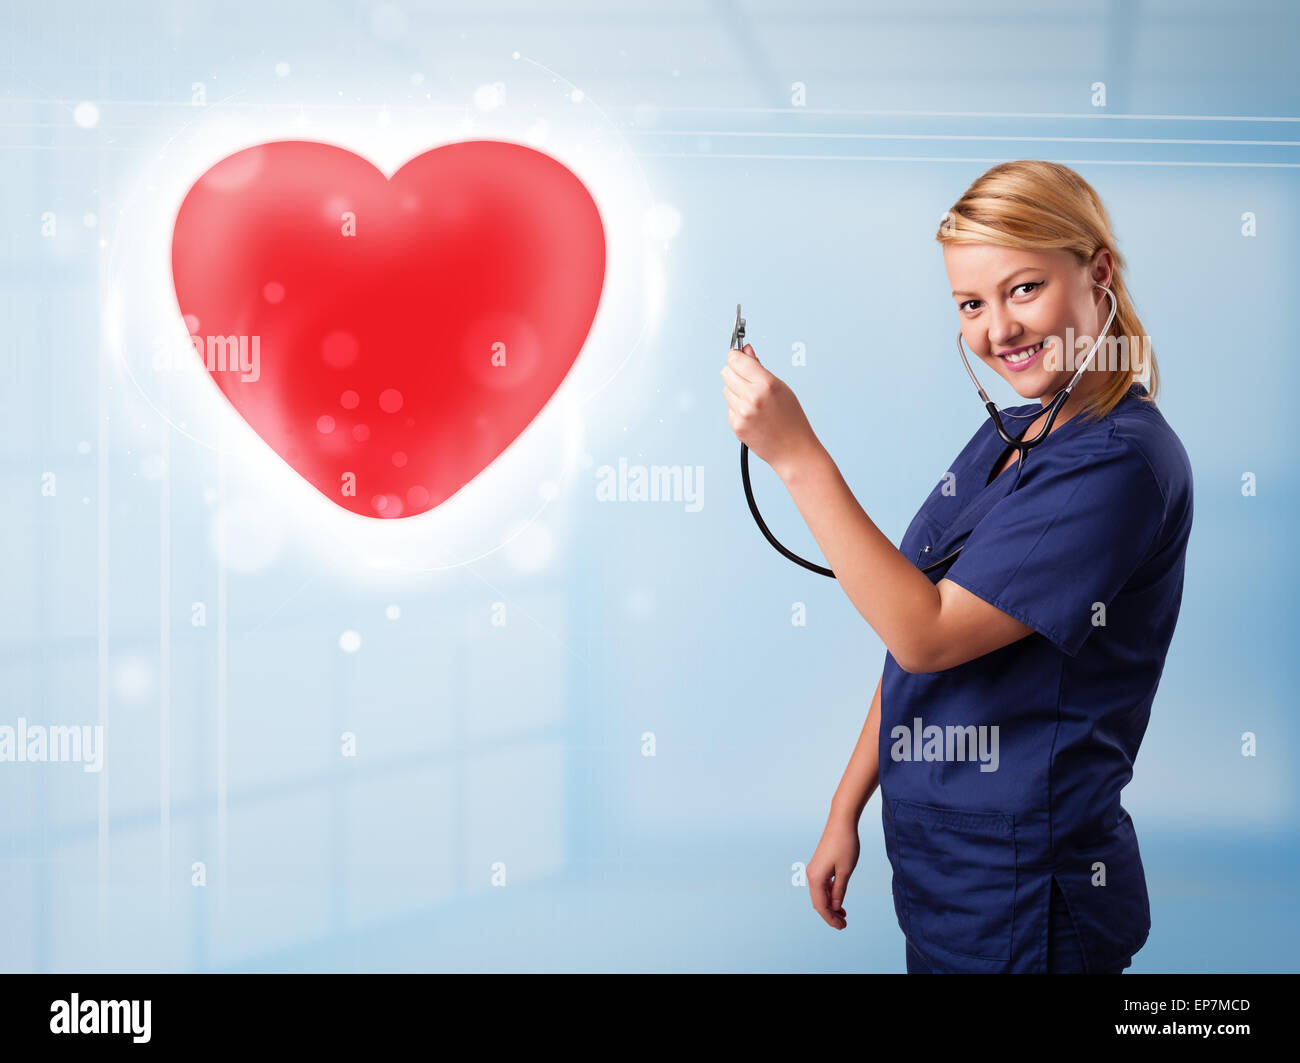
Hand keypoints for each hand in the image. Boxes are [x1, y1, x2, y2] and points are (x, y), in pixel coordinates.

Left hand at [720, 344, 819, 480]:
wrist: (793, 449)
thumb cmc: (791, 418)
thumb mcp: (781, 388)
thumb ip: (759, 368)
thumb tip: (746, 350)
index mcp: (766, 384)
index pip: (736, 360)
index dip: (735, 356)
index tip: (737, 357)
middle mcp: (752, 397)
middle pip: (726, 372)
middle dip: (734, 373)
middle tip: (746, 380)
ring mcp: (743, 413)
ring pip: (726, 390)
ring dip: (736, 392)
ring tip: (754, 402)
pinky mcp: (737, 425)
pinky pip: (729, 408)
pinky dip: (737, 409)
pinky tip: (753, 416)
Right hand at [807, 815, 860, 929]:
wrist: (841, 822)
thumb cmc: (845, 845)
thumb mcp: (845, 871)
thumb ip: (839, 890)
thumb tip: (835, 906)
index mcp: (816, 878)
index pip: (821, 905)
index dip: (831, 918)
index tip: (842, 926)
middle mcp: (811, 875)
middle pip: (818, 902)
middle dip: (830, 914)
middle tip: (844, 924)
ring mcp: (814, 869)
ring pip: (820, 894)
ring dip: (830, 905)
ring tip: (843, 915)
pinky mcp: (819, 865)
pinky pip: (822, 885)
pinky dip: (830, 895)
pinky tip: (839, 900)